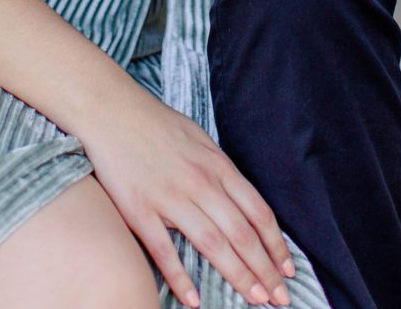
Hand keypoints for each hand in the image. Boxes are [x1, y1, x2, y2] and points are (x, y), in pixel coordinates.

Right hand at [84, 86, 294, 307]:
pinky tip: (194, 300)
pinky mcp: (140, 210)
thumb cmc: (157, 124)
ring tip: (256, 299)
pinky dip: (180, 278)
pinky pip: (164, 251)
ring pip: (212, 245)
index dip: (276, 244)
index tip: (288, 268)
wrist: (112, 110)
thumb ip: (220, 171)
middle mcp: (200, 183)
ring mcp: (170, 198)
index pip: (257, 212)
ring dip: (238, 276)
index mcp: (217, 165)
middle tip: (280, 297)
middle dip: (265, 269)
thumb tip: (240, 200)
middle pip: (241, 234)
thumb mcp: (200, 139)